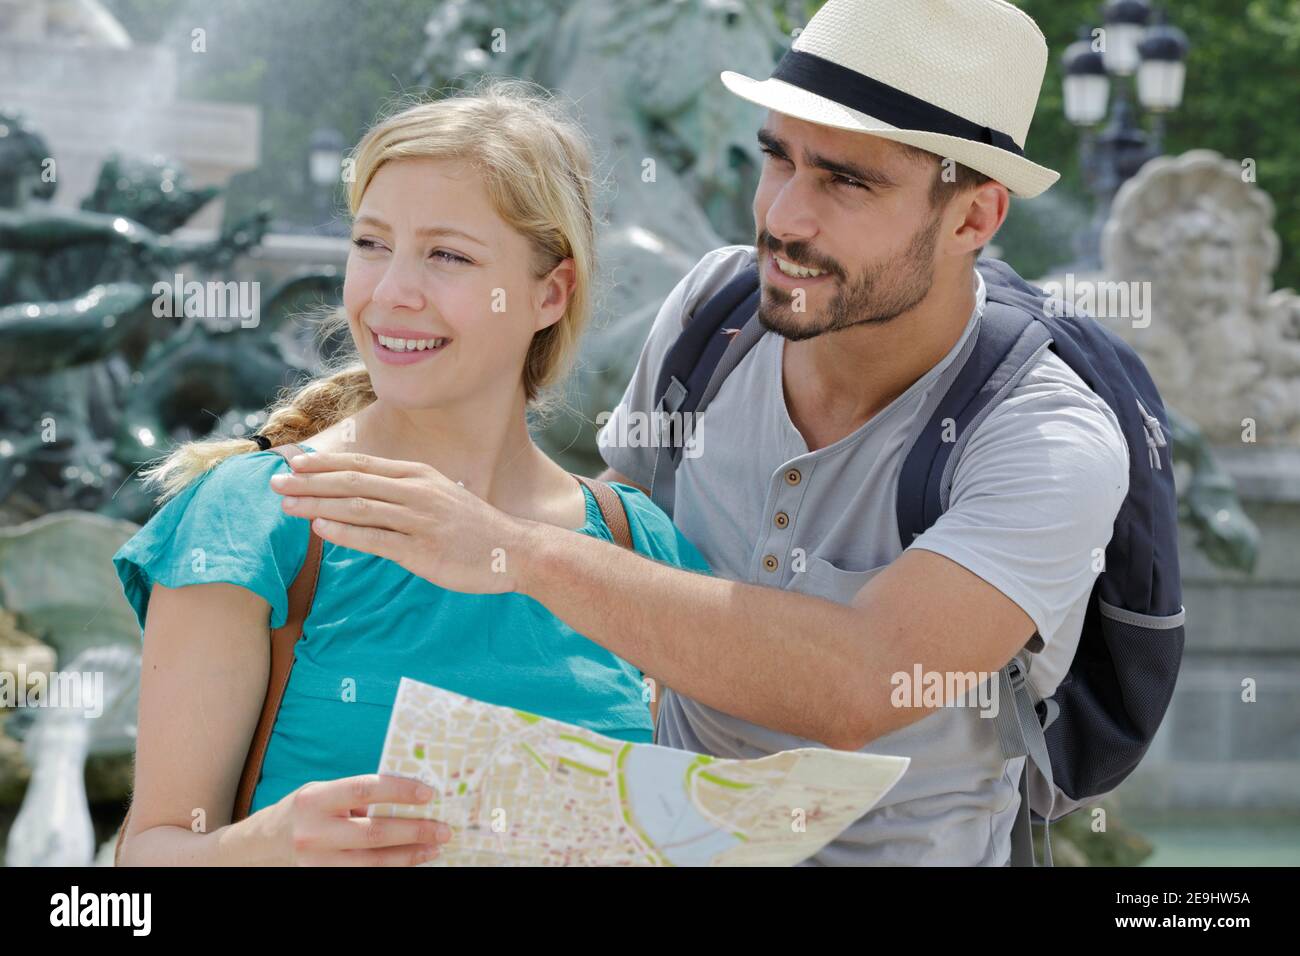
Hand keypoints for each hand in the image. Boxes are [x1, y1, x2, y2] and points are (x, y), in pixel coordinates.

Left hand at [270, 451, 533, 593]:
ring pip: (358, 506)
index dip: (324, 462)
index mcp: (418, 475)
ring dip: (317, 503)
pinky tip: (320, 527)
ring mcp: (418, 520)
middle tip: (275, 482)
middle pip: (353, 480)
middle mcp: (416, 491)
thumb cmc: (473, 526)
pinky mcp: (421, 550)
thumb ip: (404, 491)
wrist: (512, 549)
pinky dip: (346, 531)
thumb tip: (366, 491)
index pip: (362, 463)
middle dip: (310, 481)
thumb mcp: (440, 495)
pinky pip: (376, 539)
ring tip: (285, 505)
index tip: (292, 462)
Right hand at [271, 773, 451, 865]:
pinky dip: (391, 868)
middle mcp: (313, 833)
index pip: (363, 790)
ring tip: (433, 848)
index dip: (398, 791)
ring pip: (372, 862)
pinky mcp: (320, 879)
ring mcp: (315, 862)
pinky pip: (363, 875)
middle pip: (373, 833)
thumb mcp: (324, 794)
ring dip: (409, 856)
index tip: (428, 794)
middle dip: (414, 831)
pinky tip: (410, 861)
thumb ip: (358, 795)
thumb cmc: (306, 812)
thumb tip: (408, 797)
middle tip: (442, 829)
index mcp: (314, 800)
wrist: (264, 846)